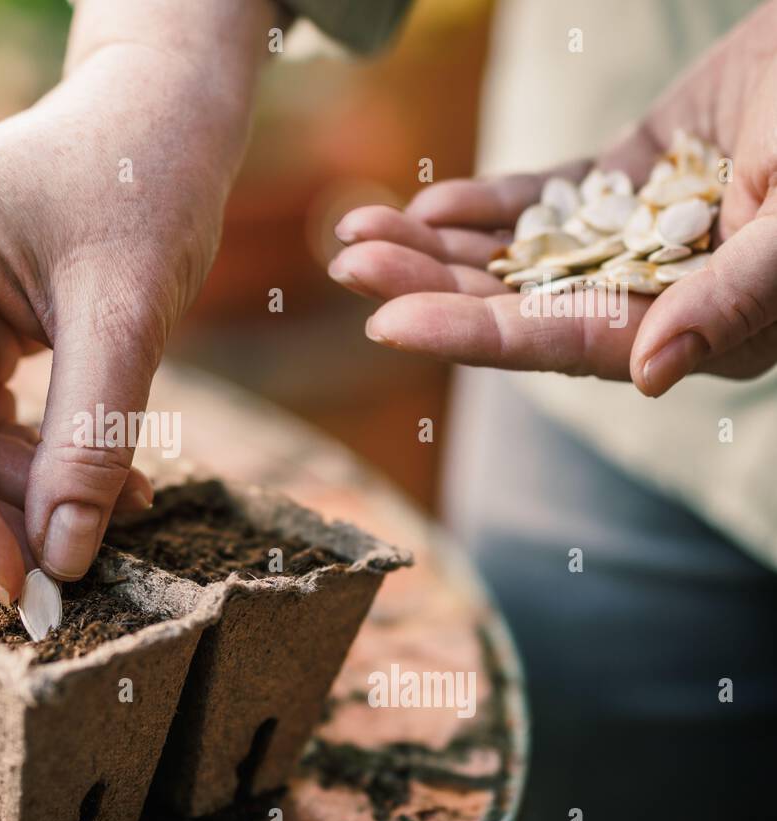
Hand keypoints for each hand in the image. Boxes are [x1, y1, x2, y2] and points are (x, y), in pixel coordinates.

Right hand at [0, 1, 271, 603]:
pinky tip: (111, 484)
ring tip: (124, 509)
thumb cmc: (145, 176)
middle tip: (63, 576)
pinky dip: (42, 453)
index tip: (13, 583)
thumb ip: (90, 439)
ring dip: (31, 486)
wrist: (165, 113)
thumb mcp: (125, 316)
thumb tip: (62, 560)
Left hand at [330, 0, 776, 396]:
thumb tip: (651, 376)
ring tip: (356, 230)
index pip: (564, 341)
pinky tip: (428, 202)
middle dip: (431, 284)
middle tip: (349, 262)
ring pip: (520, 252)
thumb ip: (734, 299)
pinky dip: (489, 202)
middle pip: (521, 299)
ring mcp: (639, 236)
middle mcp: (658, 294)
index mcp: (702, 326)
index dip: (472, 334)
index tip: (385, 323)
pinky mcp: (632, 181)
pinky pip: (547, 200)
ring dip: (439, 244)